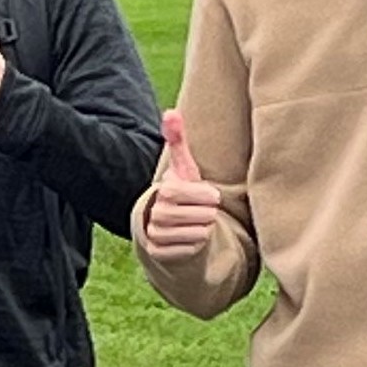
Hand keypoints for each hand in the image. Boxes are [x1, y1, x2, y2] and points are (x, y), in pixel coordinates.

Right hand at [140, 108, 224, 259]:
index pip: (203, 195)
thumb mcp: (183, 168)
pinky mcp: (160, 254)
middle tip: (199, 210)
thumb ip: (178, 140)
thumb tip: (170, 112)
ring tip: (193, 222)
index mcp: (165, 191)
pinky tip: (188, 237)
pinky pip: (192, 249)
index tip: (206, 195)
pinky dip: (195, 244)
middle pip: (204, 216)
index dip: (209, 196)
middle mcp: (157, 215)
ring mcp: (157, 236)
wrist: (164, 223)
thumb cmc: (181, 192)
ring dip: (203, 228)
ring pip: (200, 233)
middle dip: (207, 213)